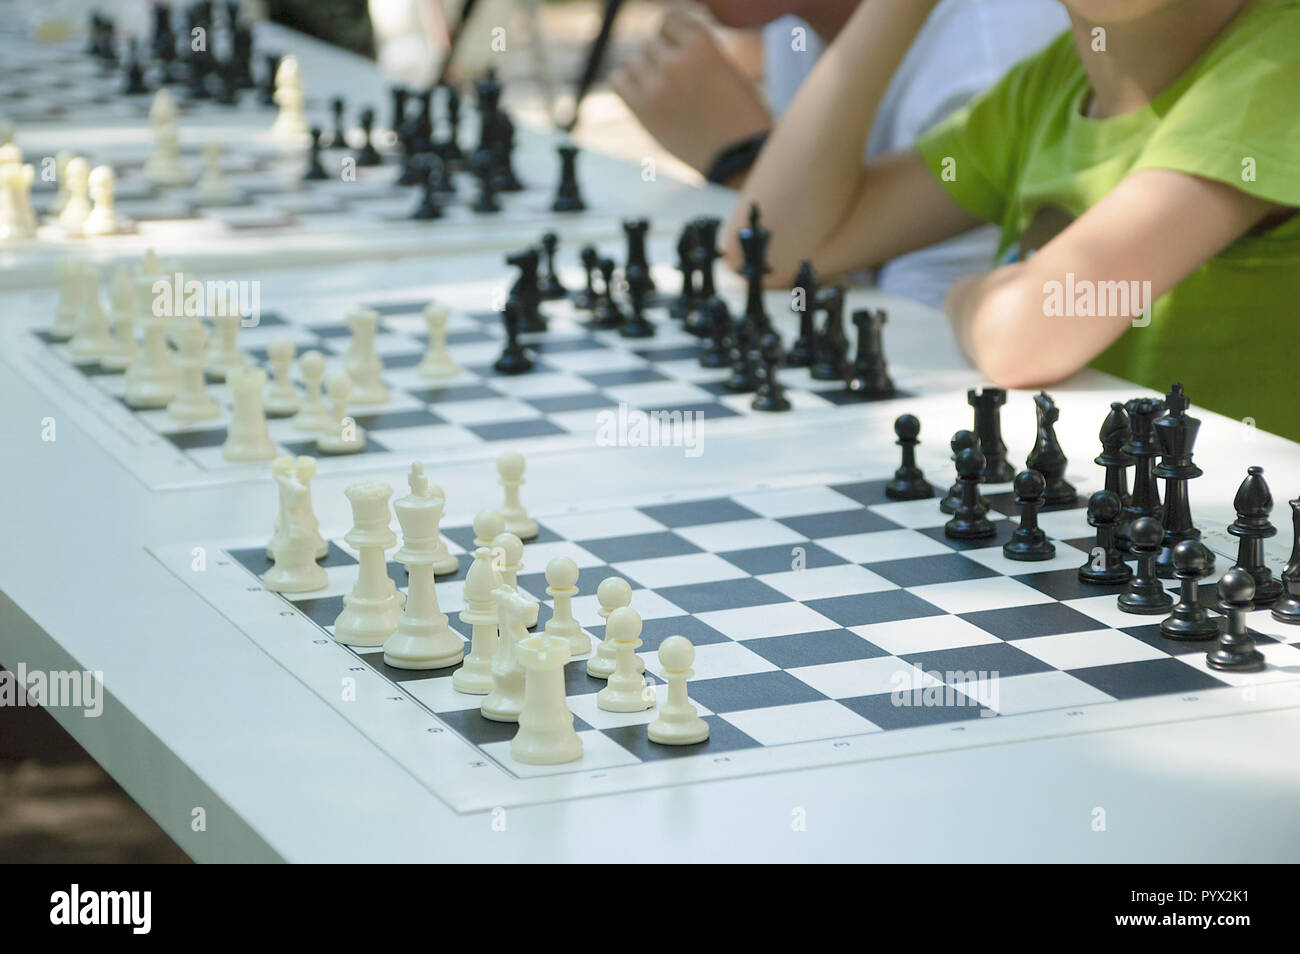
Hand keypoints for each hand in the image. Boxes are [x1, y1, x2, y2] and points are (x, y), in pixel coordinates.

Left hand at [610, 10, 771, 175]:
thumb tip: (665, 40)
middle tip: (676, 81)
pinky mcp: (644, 112)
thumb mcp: (727, 68)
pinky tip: (641, 93)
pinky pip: (619, 81)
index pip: (668, 20)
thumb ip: (696, 51)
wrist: (738, 158)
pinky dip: (627, 83)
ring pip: (634, 61)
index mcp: (702, 45)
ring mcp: (657, 87)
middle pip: (651, 44)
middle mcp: (677, 61)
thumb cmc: (741, 116)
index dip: (672, 35)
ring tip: (662, 90)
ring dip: (644, 72)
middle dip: (662, 58)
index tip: (676, 48)